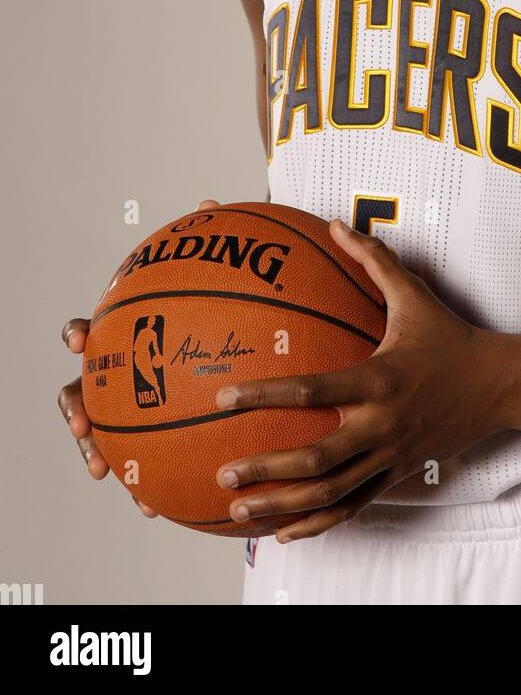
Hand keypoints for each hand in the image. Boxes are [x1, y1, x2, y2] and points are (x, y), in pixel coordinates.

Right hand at [58, 197, 220, 518]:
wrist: (254, 343)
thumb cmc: (234, 307)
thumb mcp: (232, 276)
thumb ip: (218, 245)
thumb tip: (210, 204)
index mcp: (131, 334)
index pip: (94, 330)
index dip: (79, 334)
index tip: (81, 340)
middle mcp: (125, 371)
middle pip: (83, 389)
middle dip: (76, 408)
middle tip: (83, 424)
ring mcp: (138, 407)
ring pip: (106, 435)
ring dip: (100, 456)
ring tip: (109, 475)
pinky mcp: (163, 439)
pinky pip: (149, 466)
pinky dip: (150, 485)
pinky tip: (162, 506)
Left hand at [214, 219, 513, 540]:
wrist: (498, 385)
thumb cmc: (448, 335)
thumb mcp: (412, 293)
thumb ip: (371, 258)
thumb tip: (334, 223)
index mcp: (379, 378)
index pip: (314, 390)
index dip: (266, 395)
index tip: (225, 397)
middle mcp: (382, 423)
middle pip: (317, 458)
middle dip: (266, 468)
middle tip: (223, 472)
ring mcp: (390, 455)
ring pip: (331, 493)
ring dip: (283, 506)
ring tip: (238, 511)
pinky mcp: (397, 474)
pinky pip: (353, 506)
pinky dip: (317, 523)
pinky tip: (283, 533)